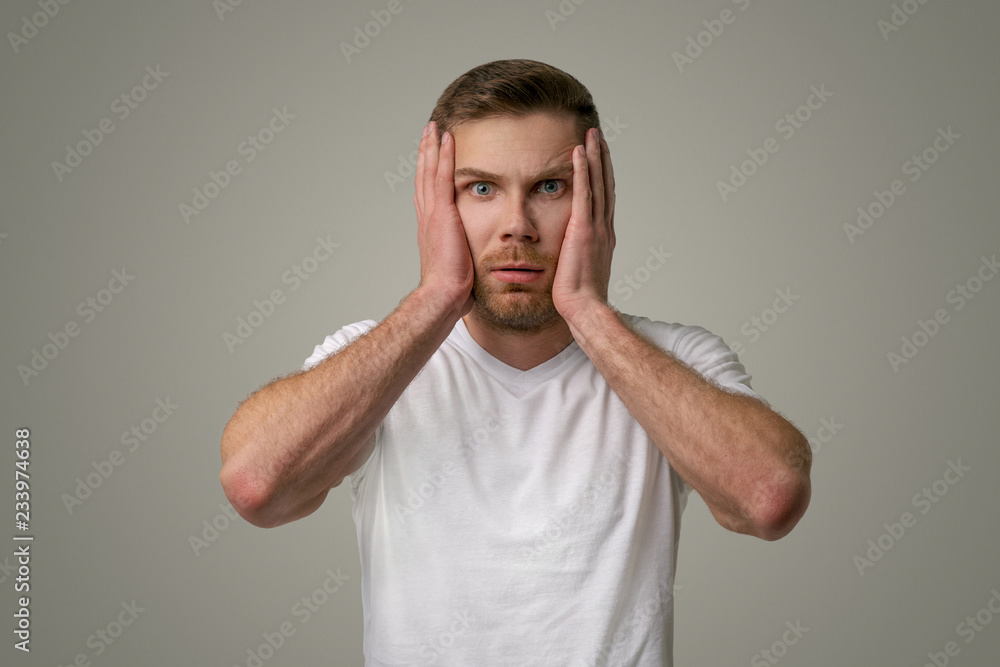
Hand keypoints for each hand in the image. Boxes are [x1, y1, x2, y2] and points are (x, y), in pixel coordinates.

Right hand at [413, 121, 474, 317]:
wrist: (443, 294)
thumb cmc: (452, 289)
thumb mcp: (459, 267)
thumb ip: (464, 256)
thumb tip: (473, 262)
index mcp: (431, 229)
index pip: (428, 195)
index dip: (427, 174)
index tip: (430, 159)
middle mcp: (427, 217)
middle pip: (424, 178)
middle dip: (426, 154)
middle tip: (428, 133)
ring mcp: (432, 214)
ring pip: (429, 172)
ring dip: (432, 148)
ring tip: (434, 127)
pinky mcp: (442, 213)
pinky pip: (442, 177)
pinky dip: (443, 156)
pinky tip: (447, 138)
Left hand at [552, 127, 615, 323]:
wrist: (585, 308)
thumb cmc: (579, 296)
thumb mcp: (578, 269)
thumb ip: (576, 254)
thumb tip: (568, 250)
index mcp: (603, 235)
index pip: (603, 198)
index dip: (602, 175)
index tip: (599, 157)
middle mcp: (604, 227)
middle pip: (605, 184)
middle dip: (602, 158)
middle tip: (598, 135)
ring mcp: (596, 227)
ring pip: (598, 183)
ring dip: (595, 156)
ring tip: (592, 134)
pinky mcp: (584, 230)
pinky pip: (584, 193)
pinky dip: (583, 171)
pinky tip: (579, 152)